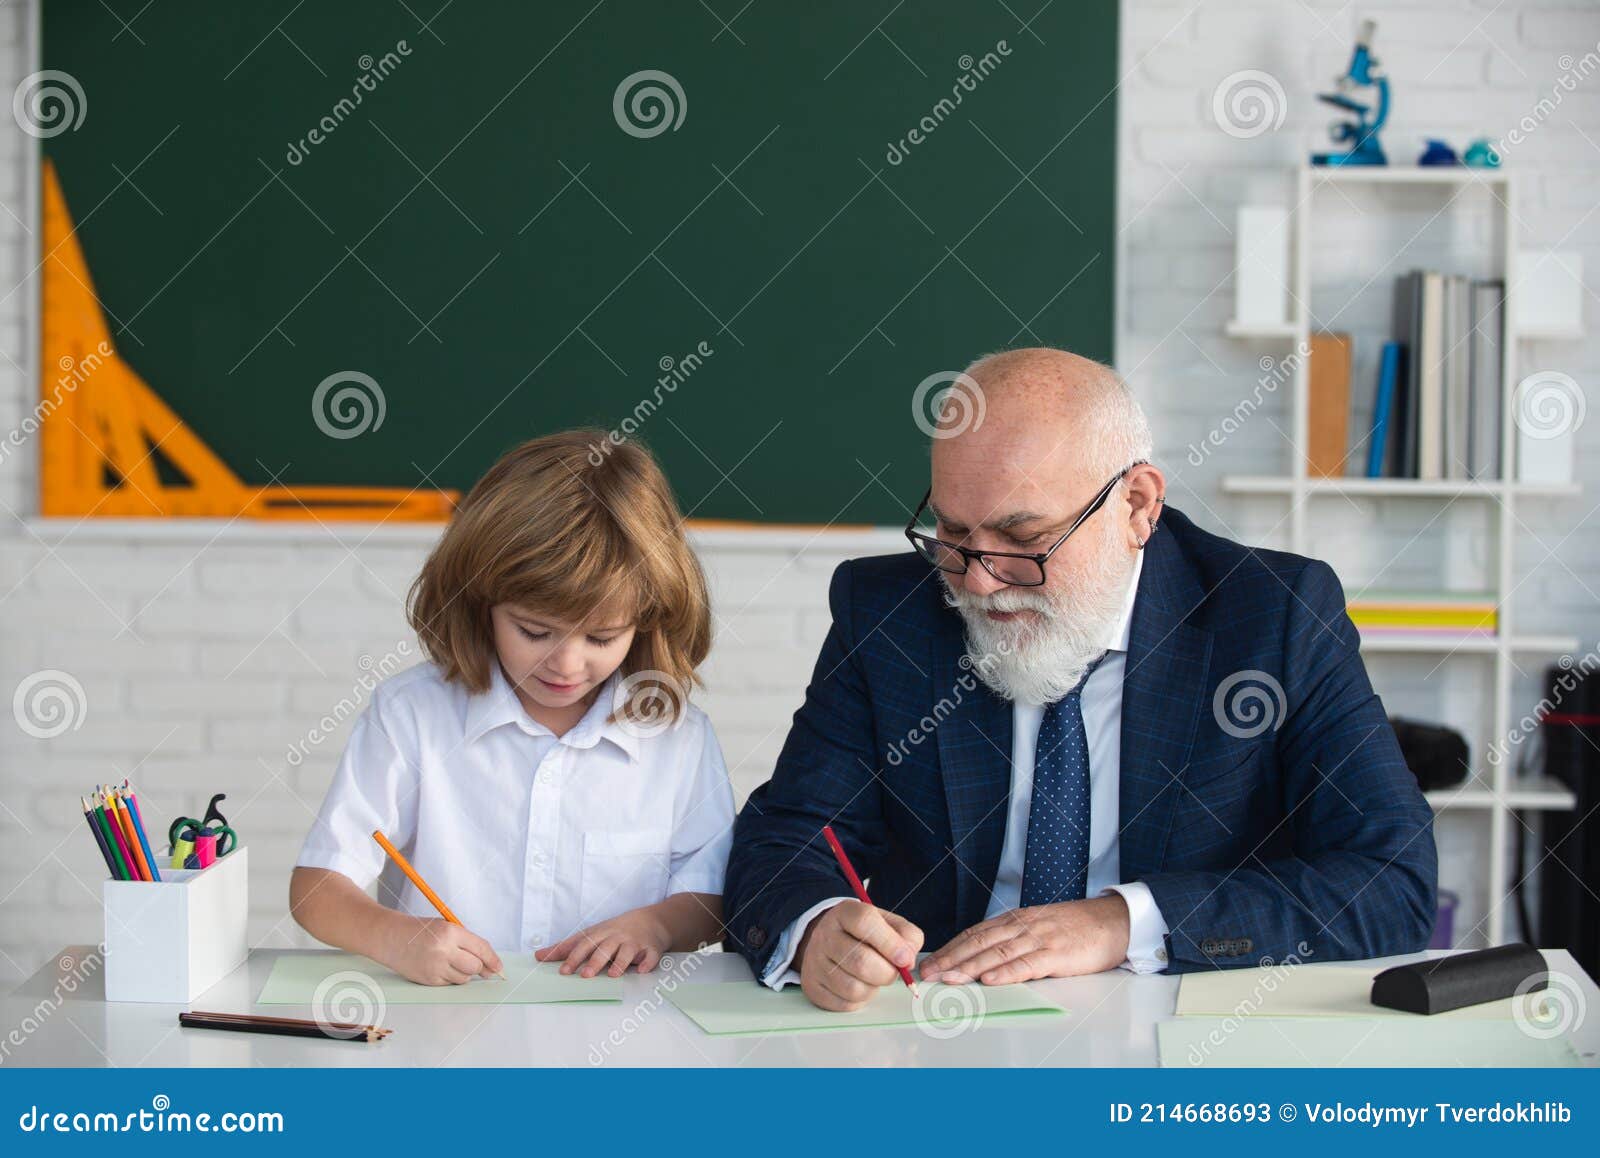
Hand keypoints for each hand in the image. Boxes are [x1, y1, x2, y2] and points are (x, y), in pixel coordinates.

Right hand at [380, 915, 503, 985]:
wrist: (392, 938)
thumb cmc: (422, 931)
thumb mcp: (447, 927)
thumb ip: (468, 943)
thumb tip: (490, 966)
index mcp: (451, 932)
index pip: (481, 949)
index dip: (493, 960)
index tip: (499, 967)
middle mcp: (444, 950)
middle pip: (475, 967)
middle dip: (479, 967)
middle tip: (474, 963)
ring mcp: (435, 967)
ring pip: (464, 978)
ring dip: (464, 972)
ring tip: (451, 961)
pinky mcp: (429, 980)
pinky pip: (450, 983)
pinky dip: (450, 977)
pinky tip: (440, 966)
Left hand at [536, 905, 671, 976]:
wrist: (650, 920)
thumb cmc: (614, 931)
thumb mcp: (590, 935)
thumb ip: (565, 947)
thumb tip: (538, 956)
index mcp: (599, 934)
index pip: (584, 945)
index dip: (573, 957)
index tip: (563, 971)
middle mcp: (616, 937)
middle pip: (604, 948)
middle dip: (595, 961)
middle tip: (585, 975)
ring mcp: (634, 942)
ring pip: (627, 951)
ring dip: (620, 963)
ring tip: (612, 975)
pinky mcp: (651, 949)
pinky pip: (650, 956)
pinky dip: (647, 962)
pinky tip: (641, 970)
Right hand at [797, 900, 923, 1011]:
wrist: (829, 942)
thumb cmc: (865, 935)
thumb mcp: (888, 924)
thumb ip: (907, 936)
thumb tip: (907, 959)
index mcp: (845, 913)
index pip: (865, 922)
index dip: (890, 943)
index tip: (905, 959)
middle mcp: (825, 935)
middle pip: (861, 962)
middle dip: (887, 973)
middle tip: (892, 971)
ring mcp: (815, 962)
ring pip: (854, 988)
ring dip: (873, 988)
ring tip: (874, 978)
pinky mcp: (812, 986)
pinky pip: (844, 1004)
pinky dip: (860, 1000)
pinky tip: (860, 985)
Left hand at [919, 894, 1129, 984]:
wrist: (1114, 920)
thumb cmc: (1077, 928)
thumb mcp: (1039, 928)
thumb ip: (1015, 940)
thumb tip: (985, 960)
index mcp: (1016, 920)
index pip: (975, 933)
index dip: (951, 948)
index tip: (931, 961)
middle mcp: (1023, 926)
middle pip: (979, 942)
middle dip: (950, 958)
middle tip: (928, 973)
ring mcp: (1039, 938)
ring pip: (997, 953)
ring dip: (969, 967)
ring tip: (949, 978)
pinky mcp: (1058, 953)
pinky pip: (1028, 964)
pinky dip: (1006, 972)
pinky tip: (989, 979)